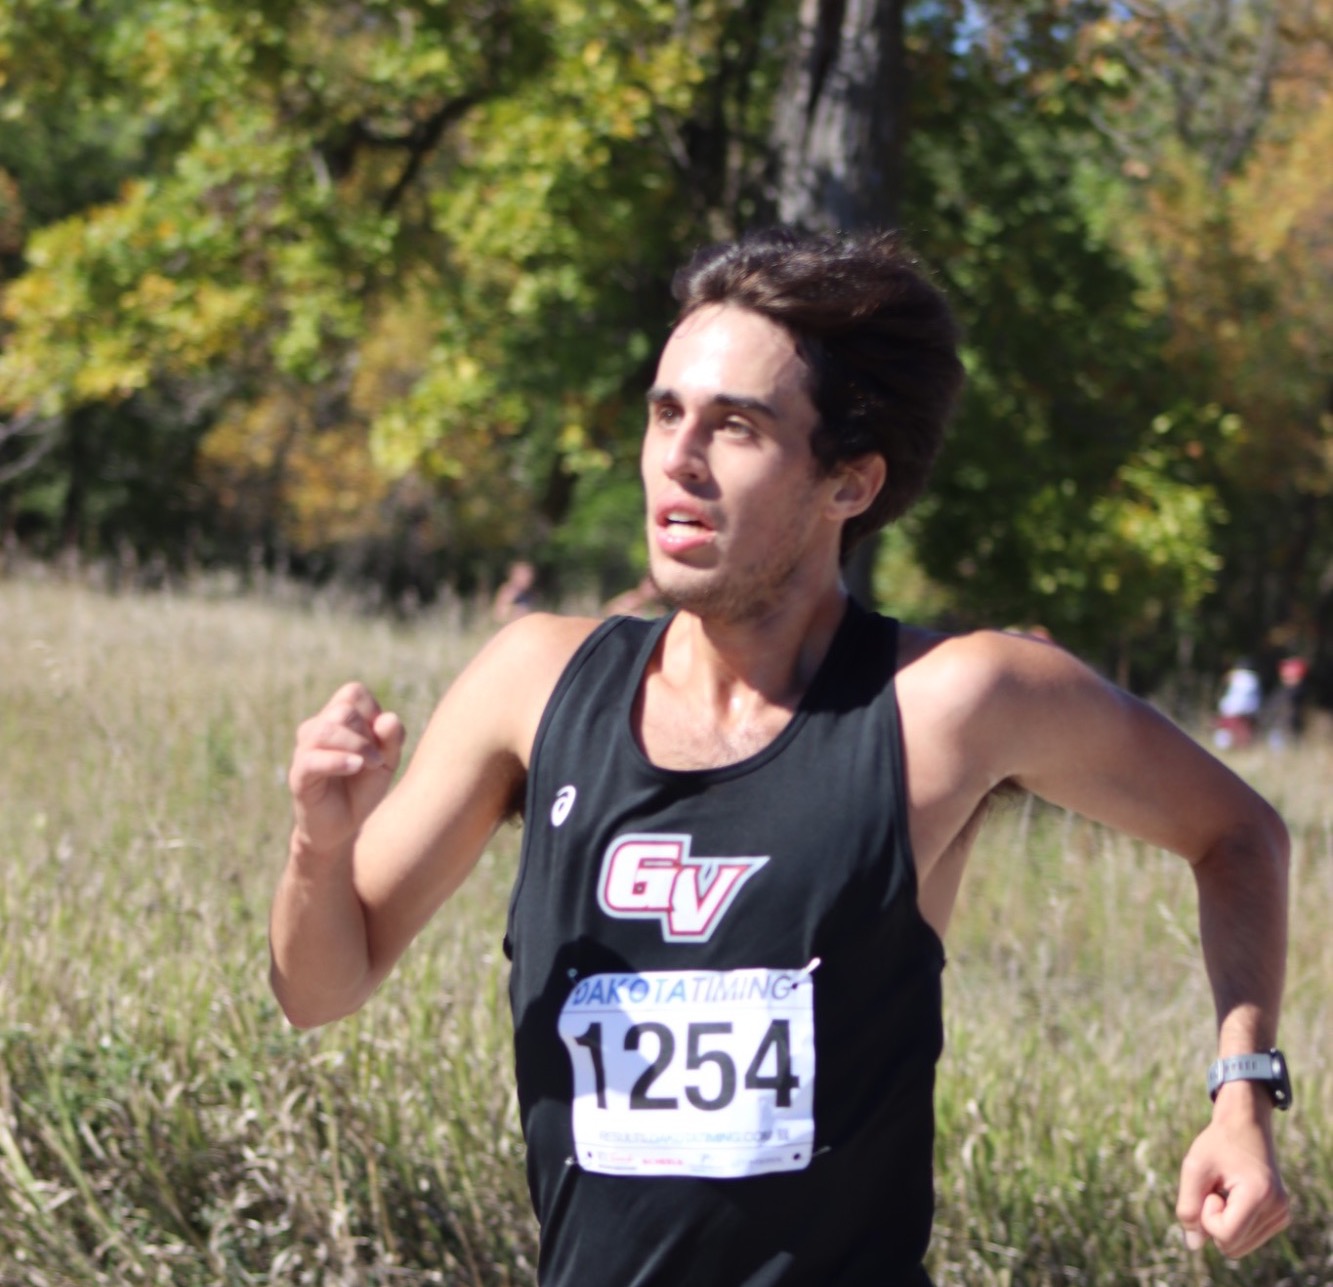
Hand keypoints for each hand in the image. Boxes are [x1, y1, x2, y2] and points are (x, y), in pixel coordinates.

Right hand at [288, 682, 405, 855]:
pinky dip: (338, 760)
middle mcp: (317, 729)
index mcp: (337, 719)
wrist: (344, 826)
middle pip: (342, 710)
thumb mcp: (387, 762)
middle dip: (367, 733)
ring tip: (373, 764)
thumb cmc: (363, 788)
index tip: (381, 738)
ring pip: (325, 729)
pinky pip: (311, 759)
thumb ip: (393, 739)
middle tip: (379, 759)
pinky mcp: (299, 776)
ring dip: (357, 745)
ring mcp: (305, 751)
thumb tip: (388, 718)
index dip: (373, 710)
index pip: (352, 693)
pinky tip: (356, 767)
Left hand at [1176, 1089, 1288, 1258]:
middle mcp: (1278, 1209)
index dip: (1206, 1216)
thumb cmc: (1217, 1143)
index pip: (1225, 1235)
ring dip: (1223, 1221)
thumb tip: (1193, 1246)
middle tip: (1217, 1188)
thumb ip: (1188, 1206)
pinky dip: (1233, 1221)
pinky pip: (1246, 1239)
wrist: (1245, 1124)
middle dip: (1214, 1220)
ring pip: (1238, 1245)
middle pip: (1231, 1246)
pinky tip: (1234, 1195)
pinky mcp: (1280, 1218)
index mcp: (1260, 1194)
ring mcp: (1282, 1215)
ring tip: (1226, 1190)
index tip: (1210, 1189)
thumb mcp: (1194, 1167)